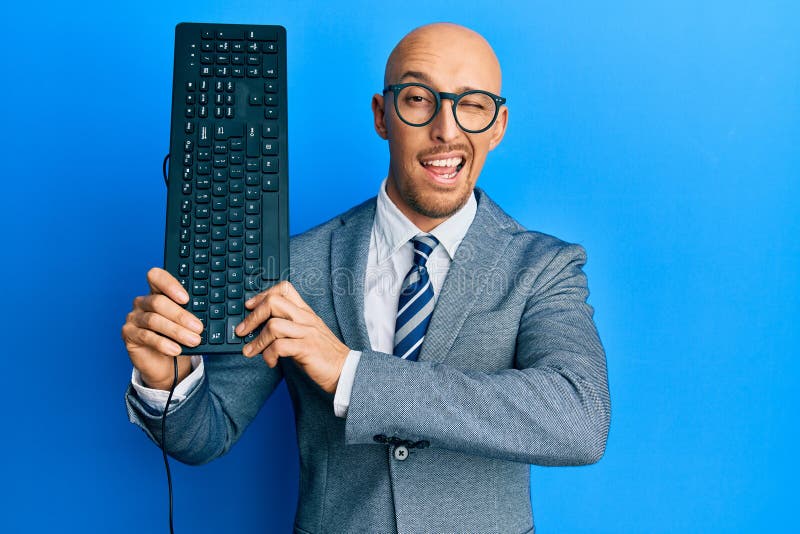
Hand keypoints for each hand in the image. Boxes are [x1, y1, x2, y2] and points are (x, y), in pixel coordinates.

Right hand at [121, 267, 203, 389]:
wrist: (166, 364)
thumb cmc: (177, 338)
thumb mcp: (187, 323)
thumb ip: (191, 313)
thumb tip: (207, 314)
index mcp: (157, 292)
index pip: (157, 277)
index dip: (170, 285)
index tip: (186, 299)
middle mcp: (143, 302)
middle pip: (158, 302)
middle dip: (181, 315)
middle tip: (198, 327)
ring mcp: (134, 317)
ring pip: (154, 320)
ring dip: (176, 331)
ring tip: (193, 340)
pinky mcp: (128, 333)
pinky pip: (146, 336)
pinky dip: (163, 343)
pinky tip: (176, 349)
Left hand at [235, 281, 349, 393]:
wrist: (345, 370)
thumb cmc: (323, 354)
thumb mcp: (307, 332)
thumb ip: (289, 325)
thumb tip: (262, 326)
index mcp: (305, 312)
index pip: (284, 289)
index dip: (262, 295)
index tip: (250, 306)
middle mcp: (306, 318)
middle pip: (273, 302)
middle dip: (252, 317)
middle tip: (242, 331)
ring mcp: (307, 333)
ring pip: (273, 325)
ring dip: (257, 341)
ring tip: (250, 351)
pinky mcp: (307, 349)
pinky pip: (279, 347)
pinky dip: (268, 355)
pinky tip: (270, 362)